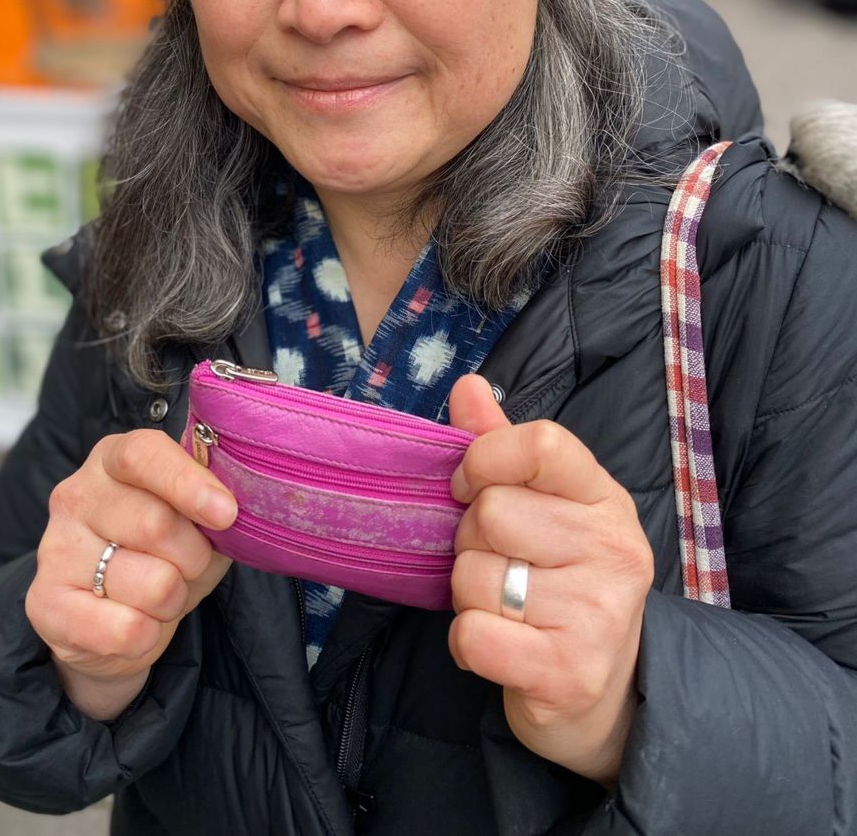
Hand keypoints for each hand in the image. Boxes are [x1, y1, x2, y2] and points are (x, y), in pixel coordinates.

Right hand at [26, 429, 236, 720]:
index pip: (143, 454)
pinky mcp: (46, 605)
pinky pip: (127, 630)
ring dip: (174, 599)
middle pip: (156, 523)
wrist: (111, 622)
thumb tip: (230, 508)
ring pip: (153, 583)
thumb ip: (211, 503)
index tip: (226, 513)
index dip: (187, 482)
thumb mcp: (194, 520)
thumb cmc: (163, 553)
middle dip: (195, 556)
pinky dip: (149, 635)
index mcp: (112, 459)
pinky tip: (137, 623)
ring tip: (160, 594)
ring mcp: (56, 549)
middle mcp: (75, 496)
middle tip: (190, 565)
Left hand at [447, 376, 652, 786]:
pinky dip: (467, 642)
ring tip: (502, 607)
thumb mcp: (546, 506)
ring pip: (474, 576)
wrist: (605, 693)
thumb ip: (502, 444)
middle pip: (493, 512)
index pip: (542, 444)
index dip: (484, 459)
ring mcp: (597, 614)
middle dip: (470, 540)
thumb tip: (466, 385)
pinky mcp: (569, 673)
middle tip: (496, 562)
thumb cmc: (562, 582)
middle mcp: (613, 550)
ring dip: (467, 595)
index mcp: (604, 498)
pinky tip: (497, 646)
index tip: (468, 486)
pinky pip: (473, 635)